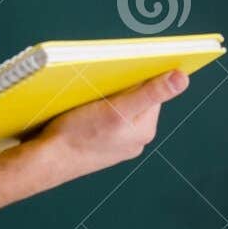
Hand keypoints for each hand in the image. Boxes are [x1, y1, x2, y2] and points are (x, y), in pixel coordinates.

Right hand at [27, 71, 188, 179]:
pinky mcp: (100, 143)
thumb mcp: (117, 109)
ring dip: (108, 97)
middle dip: (122, 86)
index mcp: (145, 129)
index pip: (153, 91)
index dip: (140, 76)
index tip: (125, 66)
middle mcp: (135, 138)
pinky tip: (82, 110)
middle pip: (137, 98)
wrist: (45, 161)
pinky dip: (97, 109)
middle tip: (102, 82)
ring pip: (119, 108)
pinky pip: (106, 119)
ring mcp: (117, 143)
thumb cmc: (77, 137)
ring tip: (89, 96)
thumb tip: (182, 79)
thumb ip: (150, 94)